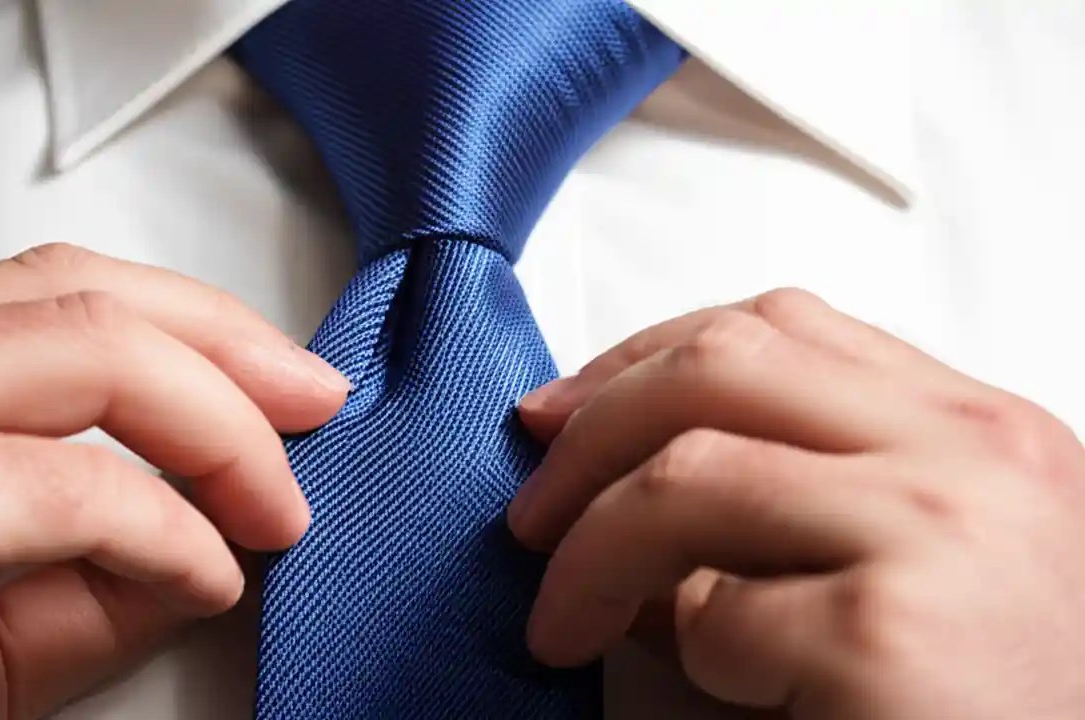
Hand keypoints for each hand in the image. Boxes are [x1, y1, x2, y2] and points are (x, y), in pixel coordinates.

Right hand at [0, 244, 347, 718]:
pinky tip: (206, 579)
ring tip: (276, 509)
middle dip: (229, 349)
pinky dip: (177, 534)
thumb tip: (226, 516)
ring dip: (224, 429)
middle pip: (78, 296)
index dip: (186, 321)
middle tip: (314, 409)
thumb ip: (99, 562)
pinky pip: (82, 489)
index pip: (44, 291)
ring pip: (95, 351)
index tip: (279, 376)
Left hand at [508, 289, 1084, 719]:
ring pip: (687, 473)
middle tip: (533, 515)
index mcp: (977, 429)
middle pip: (720, 361)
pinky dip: (689, 660)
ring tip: (565, 623)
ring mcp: (940, 532)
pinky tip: (734, 696)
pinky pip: (719, 615)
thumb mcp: (900, 563)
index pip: (779, 326)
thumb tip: (615, 477)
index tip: (564, 412)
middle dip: (589, 431)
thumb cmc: (980, 704)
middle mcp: (972, 456)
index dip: (642, 358)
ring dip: (590, 554)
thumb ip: (792, 495)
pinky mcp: (887, 635)